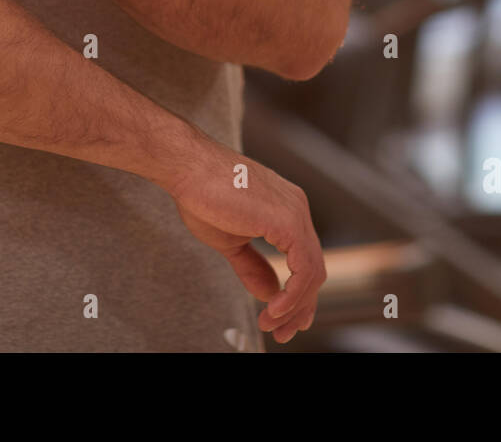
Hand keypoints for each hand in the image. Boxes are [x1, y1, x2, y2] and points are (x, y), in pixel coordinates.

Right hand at [164, 137, 326, 344]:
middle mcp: (297, 208)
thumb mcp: (231, 241)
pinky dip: (293, 295)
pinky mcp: (289, 220)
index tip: (283, 319)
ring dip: (295, 306)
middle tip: (283, 333)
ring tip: (273, 325)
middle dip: (300, 307)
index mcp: (286, 210)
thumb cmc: (202, 195)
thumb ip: (252, 266)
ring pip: (312, 272)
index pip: (304, 259)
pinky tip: (273, 308)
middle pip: (313, 269)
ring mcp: (296, 213)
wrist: (187, 168)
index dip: (297, 294)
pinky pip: (304, 268)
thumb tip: (269, 292)